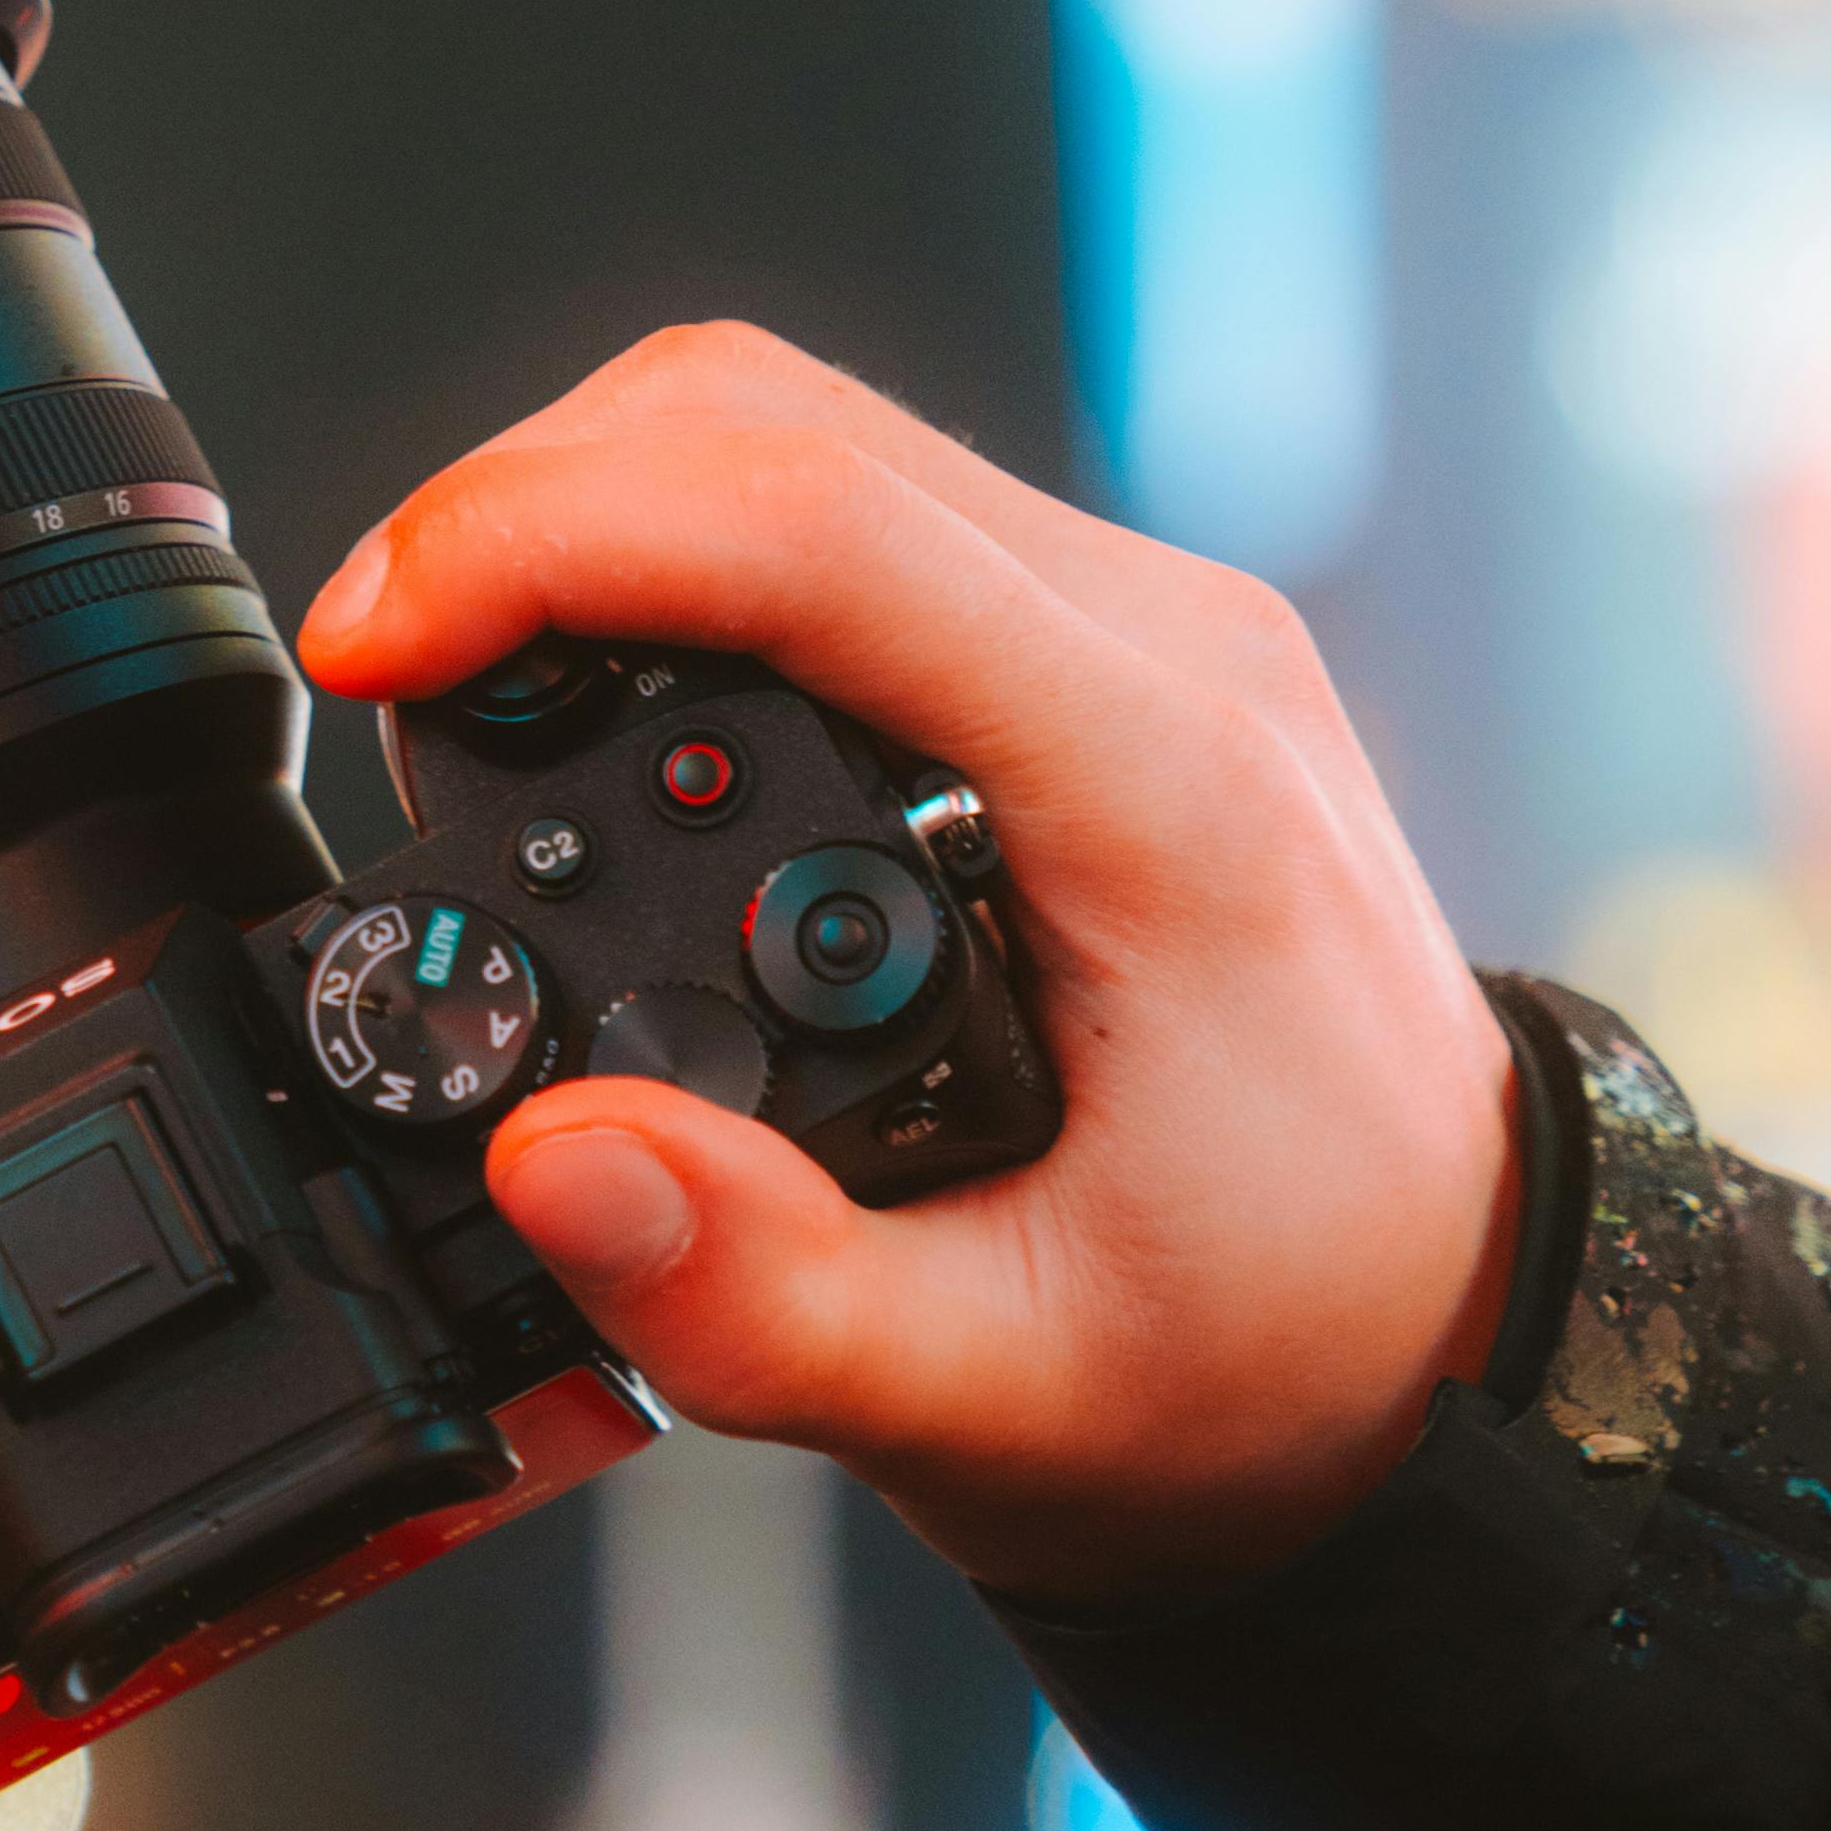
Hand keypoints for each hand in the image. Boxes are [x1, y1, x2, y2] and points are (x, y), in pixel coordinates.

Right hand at [298, 327, 1522, 1602]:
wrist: (1453, 1340)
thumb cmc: (1273, 1354)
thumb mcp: (1009, 1404)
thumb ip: (761, 1299)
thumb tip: (549, 1155)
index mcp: (1166, 797)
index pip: (826, 534)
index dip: (554, 540)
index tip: (377, 639)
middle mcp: (1166, 657)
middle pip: (785, 426)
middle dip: (527, 511)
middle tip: (381, 684)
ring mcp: (1139, 635)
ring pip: (806, 435)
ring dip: (594, 520)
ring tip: (460, 701)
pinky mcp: (1093, 655)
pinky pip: (855, 519)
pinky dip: (681, 565)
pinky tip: (598, 716)